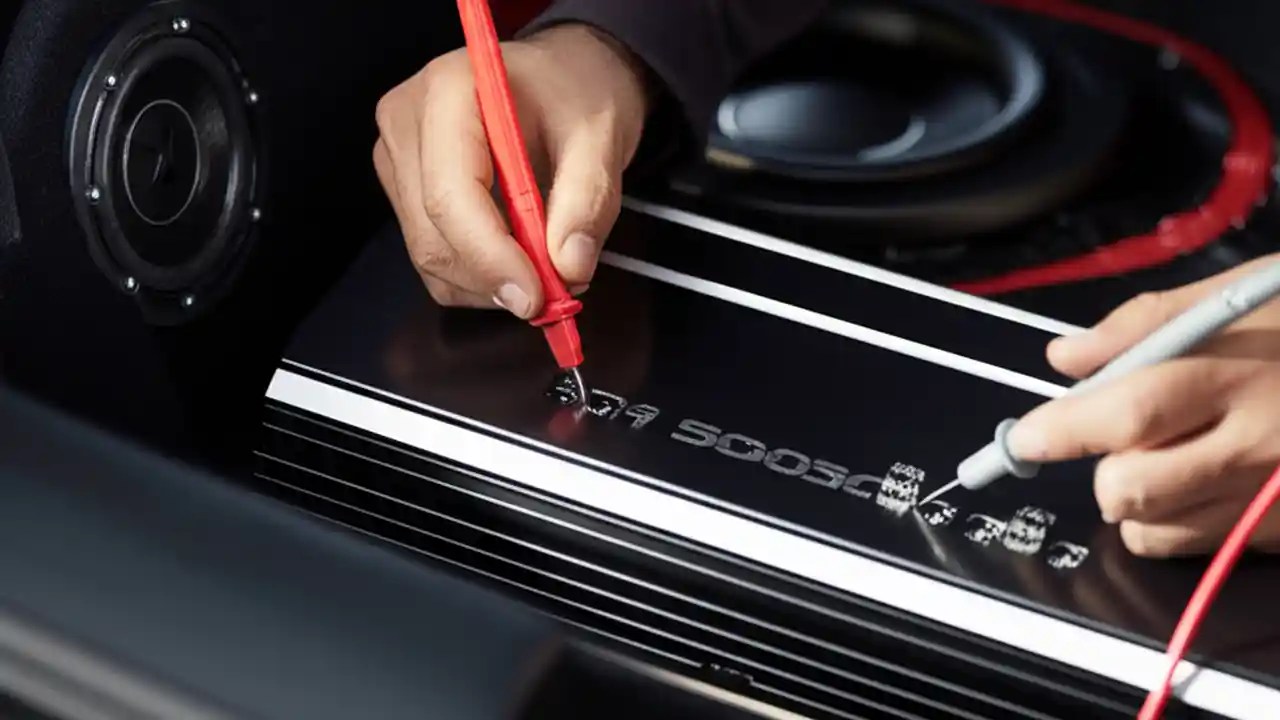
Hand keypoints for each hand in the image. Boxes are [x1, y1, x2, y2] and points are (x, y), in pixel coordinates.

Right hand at [373, 24, 648, 317]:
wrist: (562, 78)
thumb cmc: (577, 92)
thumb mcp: (602, 136)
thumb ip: (589, 201)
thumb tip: (569, 266)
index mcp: (448, 92)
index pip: (450, 196)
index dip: (491, 257)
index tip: (537, 294)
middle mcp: (407, 122)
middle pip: (434, 234)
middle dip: (496, 276)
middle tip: (557, 290)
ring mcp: (399, 158)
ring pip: (431, 256)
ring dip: (490, 283)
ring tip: (546, 265)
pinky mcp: (404, 189)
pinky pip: (433, 260)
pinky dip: (479, 278)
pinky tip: (517, 258)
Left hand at [1007, 255, 1279, 557]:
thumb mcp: (1235, 294)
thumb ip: (1142, 325)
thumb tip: (1065, 357)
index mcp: (1234, 373)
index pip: (1126, 412)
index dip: (1061, 429)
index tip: (1024, 435)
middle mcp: (1253, 442)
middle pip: (1130, 487)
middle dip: (1100, 467)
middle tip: (1113, 437)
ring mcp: (1270, 494)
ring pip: (1151, 528)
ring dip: (1131, 499)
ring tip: (1160, 456)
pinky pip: (1194, 547)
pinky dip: (1169, 523)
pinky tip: (1193, 483)